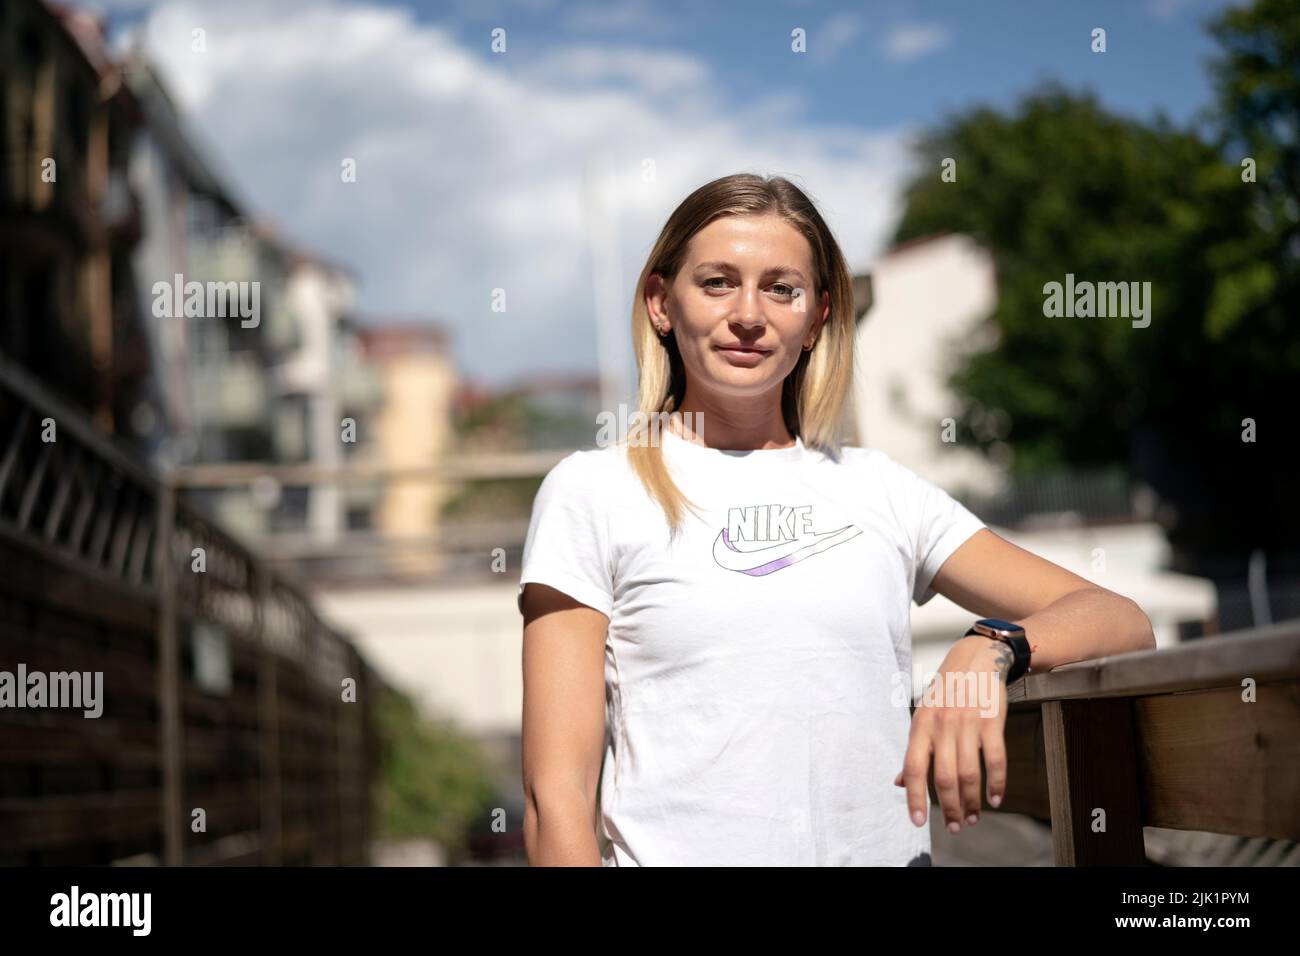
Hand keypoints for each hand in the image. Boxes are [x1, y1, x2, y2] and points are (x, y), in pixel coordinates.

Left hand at [893, 634, 1012, 832]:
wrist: (975, 659)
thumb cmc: (946, 693)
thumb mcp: (923, 716)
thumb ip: (915, 751)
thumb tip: (899, 783)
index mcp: (920, 726)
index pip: (913, 768)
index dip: (914, 797)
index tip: (918, 821)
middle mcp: (942, 726)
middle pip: (943, 777)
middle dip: (949, 808)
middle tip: (954, 826)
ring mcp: (968, 723)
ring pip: (969, 773)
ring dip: (971, 802)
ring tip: (972, 818)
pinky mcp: (992, 722)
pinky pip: (995, 760)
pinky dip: (996, 783)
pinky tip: (994, 798)